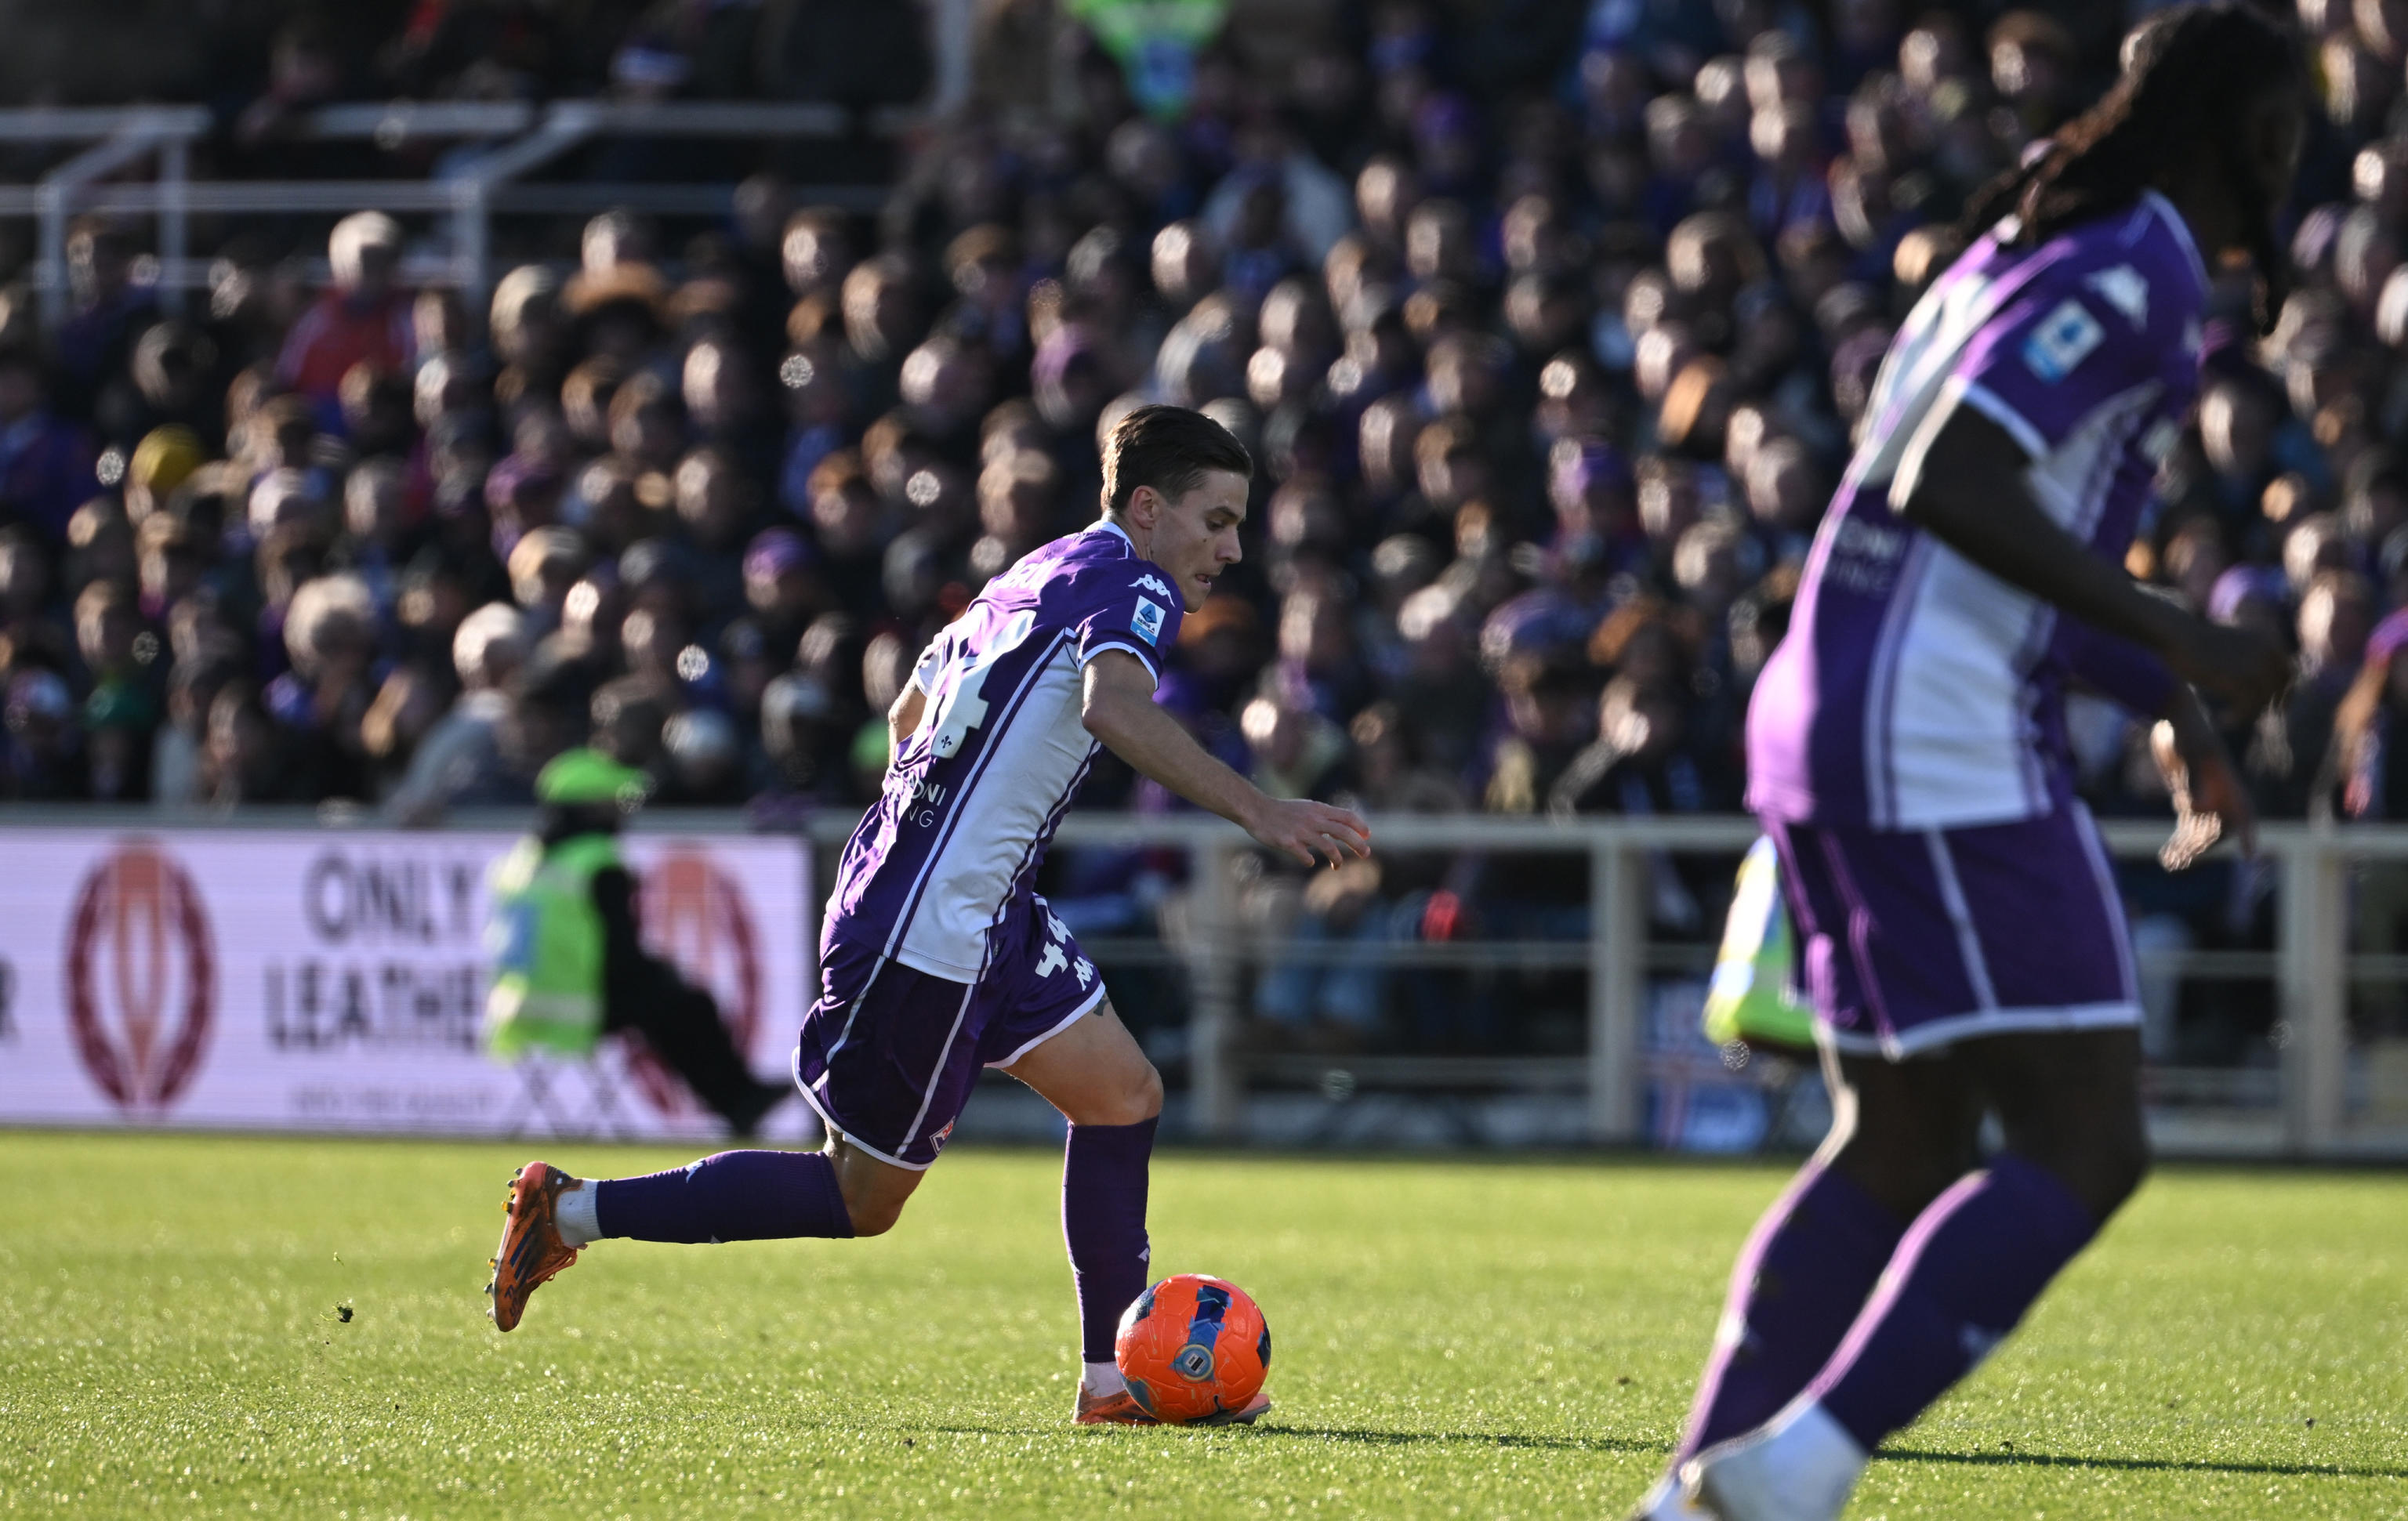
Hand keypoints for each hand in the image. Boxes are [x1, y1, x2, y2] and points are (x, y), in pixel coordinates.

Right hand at [1242, 796, 1371, 868]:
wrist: (1256, 809)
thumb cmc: (1282, 811)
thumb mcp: (1306, 808)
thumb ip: (1323, 817)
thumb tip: (1342, 829)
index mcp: (1318, 809)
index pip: (1346, 816)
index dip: (1360, 826)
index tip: (1367, 836)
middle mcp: (1312, 819)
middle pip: (1343, 832)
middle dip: (1358, 844)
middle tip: (1366, 854)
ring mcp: (1300, 831)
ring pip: (1328, 847)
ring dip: (1337, 859)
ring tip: (1337, 866)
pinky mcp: (1288, 843)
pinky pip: (1305, 857)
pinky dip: (1309, 861)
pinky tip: (1308, 861)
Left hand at [2152, 701, 2256, 869]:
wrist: (2174, 719)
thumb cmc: (2187, 733)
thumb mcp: (2192, 753)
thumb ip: (2194, 780)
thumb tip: (2193, 808)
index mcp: (2229, 785)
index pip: (2245, 815)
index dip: (2249, 836)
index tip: (2251, 856)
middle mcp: (2221, 795)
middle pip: (2220, 830)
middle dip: (2206, 847)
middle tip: (2186, 858)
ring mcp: (2205, 797)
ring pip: (2202, 832)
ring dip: (2189, 849)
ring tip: (2172, 863)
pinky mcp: (2186, 798)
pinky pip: (2187, 827)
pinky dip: (2179, 842)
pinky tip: (2168, 856)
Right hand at [2163, 619, 2289, 716]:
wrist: (2178, 635)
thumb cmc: (2197, 642)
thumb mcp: (2232, 645)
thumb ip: (2250, 659)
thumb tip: (2260, 682)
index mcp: (2268, 640)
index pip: (2288, 673)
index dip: (2283, 693)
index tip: (2271, 708)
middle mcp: (2268, 651)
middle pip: (2277, 689)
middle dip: (2265, 705)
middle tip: (2246, 716)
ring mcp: (2255, 665)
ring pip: (2263, 701)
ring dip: (2247, 714)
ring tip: (2228, 720)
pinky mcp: (2240, 679)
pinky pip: (2248, 708)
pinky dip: (2237, 719)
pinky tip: (2222, 721)